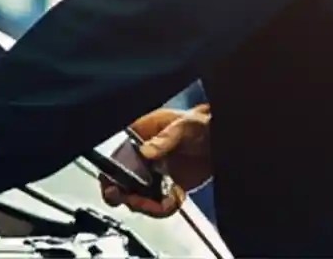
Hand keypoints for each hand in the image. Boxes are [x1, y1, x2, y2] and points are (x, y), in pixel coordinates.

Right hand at [100, 103, 211, 217]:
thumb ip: (164, 139)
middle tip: (133, 201)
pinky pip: (159, 203)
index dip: (110, 174)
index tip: (114, 186)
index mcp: (139, 136)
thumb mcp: (182, 125)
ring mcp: (154, 173)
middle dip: (124, 195)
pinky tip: (173, 202)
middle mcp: (143, 156)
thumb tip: (145, 151)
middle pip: (121, 180)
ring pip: (138, 196)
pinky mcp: (168, 186)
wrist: (222, 140)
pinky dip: (163, 208)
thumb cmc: (201, 123)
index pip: (116, 156)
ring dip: (146, 205)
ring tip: (159, 205)